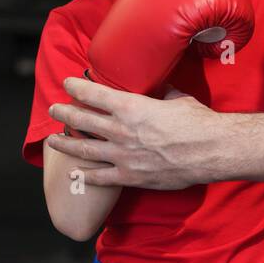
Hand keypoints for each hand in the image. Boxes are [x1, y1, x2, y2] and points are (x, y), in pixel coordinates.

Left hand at [46, 77, 224, 189]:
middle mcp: (121, 130)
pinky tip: (75, 173)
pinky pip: (101, 178)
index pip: (94, 94)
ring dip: (65, 144)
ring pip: (84, 149)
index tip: (67, 84)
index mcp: (131, 107)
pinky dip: (86, 175)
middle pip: (82, 120)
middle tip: (54, 110)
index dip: (76, 87)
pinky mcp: (131, 176)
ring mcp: (123, 155)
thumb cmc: (198, 122)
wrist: (210, 151)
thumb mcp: (178, 98)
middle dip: (64, 114)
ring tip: (52, 141)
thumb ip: (163, 93)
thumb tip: (160, 87)